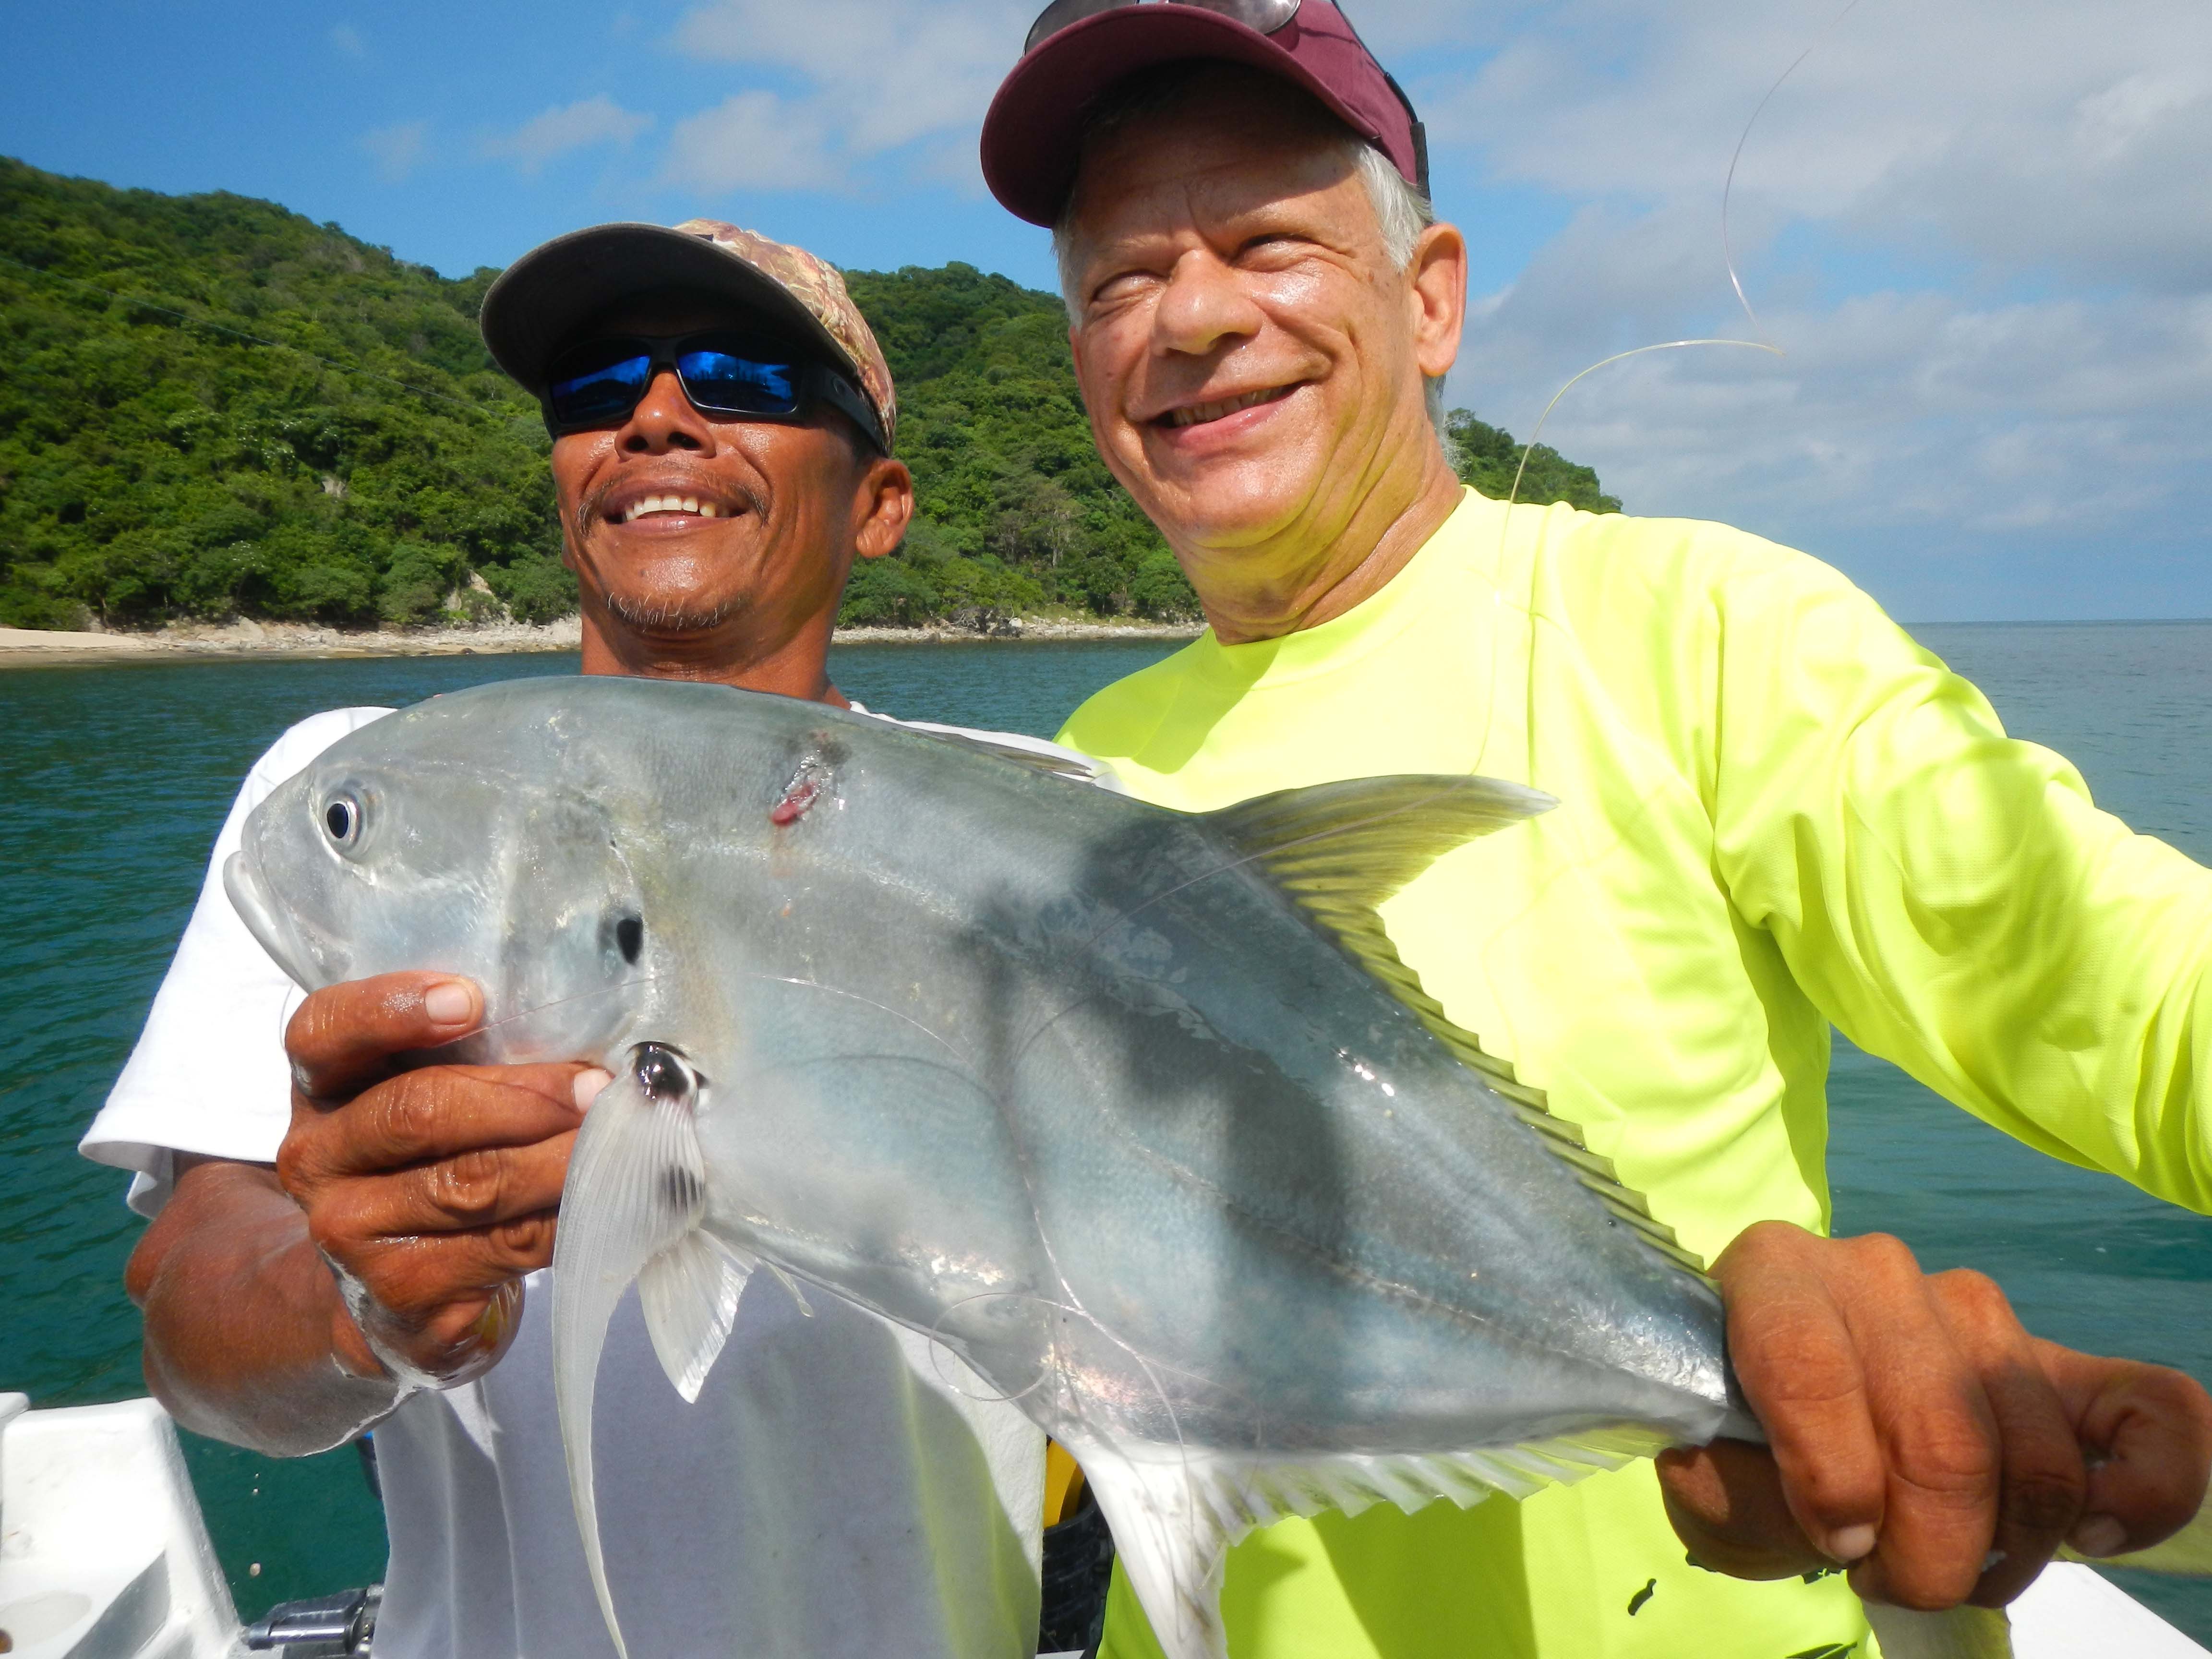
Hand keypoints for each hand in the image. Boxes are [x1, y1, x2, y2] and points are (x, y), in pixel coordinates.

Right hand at [277, 972, 608, 1387]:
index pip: (326, 1031)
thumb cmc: (429, 1159)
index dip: (392, 1009)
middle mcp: (316, 1158)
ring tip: (619, 1136)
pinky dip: (565, 1215)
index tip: (469, 998)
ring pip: (469, 1185)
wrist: (390, 1287)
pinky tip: (603, 1195)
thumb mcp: (426, 1091)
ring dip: (557, 1158)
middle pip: (417, 1111)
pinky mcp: (402, 1293)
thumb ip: (473, 1053)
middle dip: (523, 1096)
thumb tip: (589, 1033)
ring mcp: (349, 1233)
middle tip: (596, 1087)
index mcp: (321, 1086)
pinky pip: (503, 1245)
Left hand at [1656, 1222, 2211, 1609]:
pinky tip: (2094, 1535)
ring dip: (2001, 1549)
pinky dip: (2147, 1486)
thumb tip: (1837, 1516)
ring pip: (2031, 1452)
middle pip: (1940, 1434)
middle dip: (1924, 1551)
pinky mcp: (2058, 1363)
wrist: (1783, 1428)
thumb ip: (1738, 1488)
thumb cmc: (1739, 1447)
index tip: (1833, 1540)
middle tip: (1885, 1580)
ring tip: (1948, 1568)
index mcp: (1775, 1274)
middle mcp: (1878, 1273)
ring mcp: (1978, 1314)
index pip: (1809, 1365)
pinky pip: (2153, 1406)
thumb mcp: (1702, 1474)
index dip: (1828, 1480)